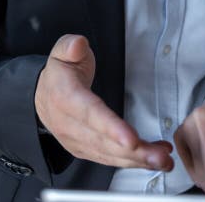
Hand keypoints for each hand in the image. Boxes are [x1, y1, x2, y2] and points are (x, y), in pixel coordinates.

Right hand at [34, 34, 173, 169]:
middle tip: (159, 157)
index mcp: (65, 97)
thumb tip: (77, 44)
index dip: (111, 128)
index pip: (90, 114)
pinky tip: (152, 157)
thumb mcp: (61, 52)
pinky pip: (109, 158)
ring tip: (162, 159)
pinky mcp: (85, 150)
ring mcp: (76, 141)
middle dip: (134, 151)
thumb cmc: (59, 73)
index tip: (131, 140)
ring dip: (138, 160)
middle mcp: (69, 124)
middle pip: (103, 141)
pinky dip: (132, 160)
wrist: (42, 95)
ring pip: (108, 154)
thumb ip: (70, 47)